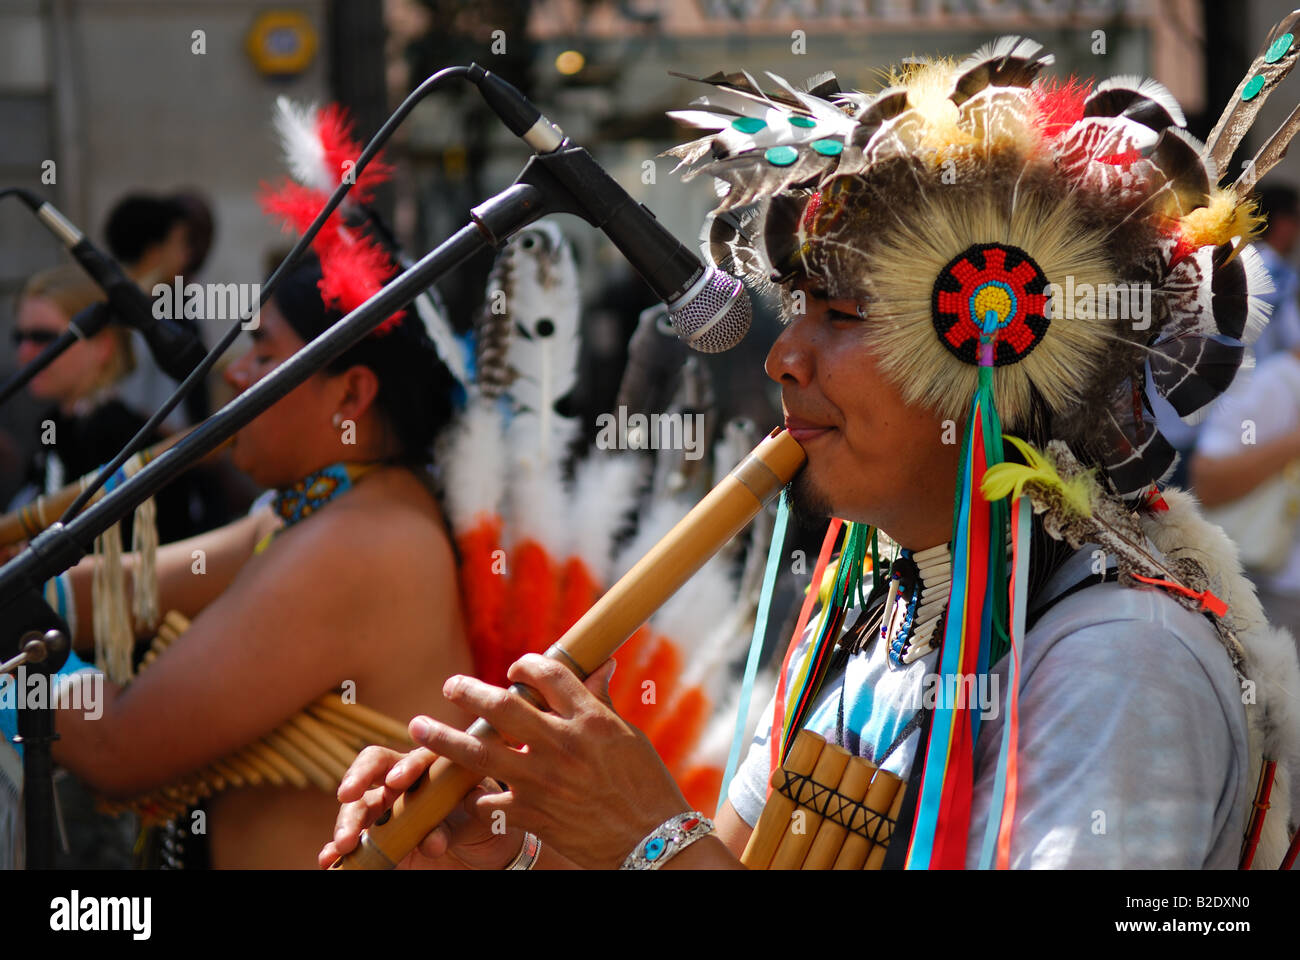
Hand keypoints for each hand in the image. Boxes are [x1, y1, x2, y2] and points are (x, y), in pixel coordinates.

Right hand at [317, 738, 523, 869]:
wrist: (485, 854)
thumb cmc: (486, 823)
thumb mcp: (484, 818)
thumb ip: (459, 821)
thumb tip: (435, 836)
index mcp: (436, 767)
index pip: (416, 756)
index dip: (406, 765)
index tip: (399, 781)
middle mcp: (407, 782)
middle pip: (373, 769)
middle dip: (358, 779)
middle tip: (348, 795)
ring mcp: (389, 808)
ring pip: (359, 806)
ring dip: (346, 822)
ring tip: (342, 845)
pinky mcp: (379, 836)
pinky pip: (354, 839)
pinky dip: (338, 849)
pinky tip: (329, 859)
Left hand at [408, 654, 690, 869]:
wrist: (652, 843)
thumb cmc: (645, 786)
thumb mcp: (627, 736)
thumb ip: (600, 701)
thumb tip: (600, 663)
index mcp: (589, 719)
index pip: (547, 675)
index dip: (524, 665)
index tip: (513, 670)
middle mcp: (561, 744)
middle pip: (502, 705)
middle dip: (469, 691)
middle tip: (450, 686)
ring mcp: (542, 780)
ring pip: (479, 751)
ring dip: (442, 738)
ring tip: (418, 726)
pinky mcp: (531, 814)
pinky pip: (487, 801)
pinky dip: (474, 797)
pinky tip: (464, 794)